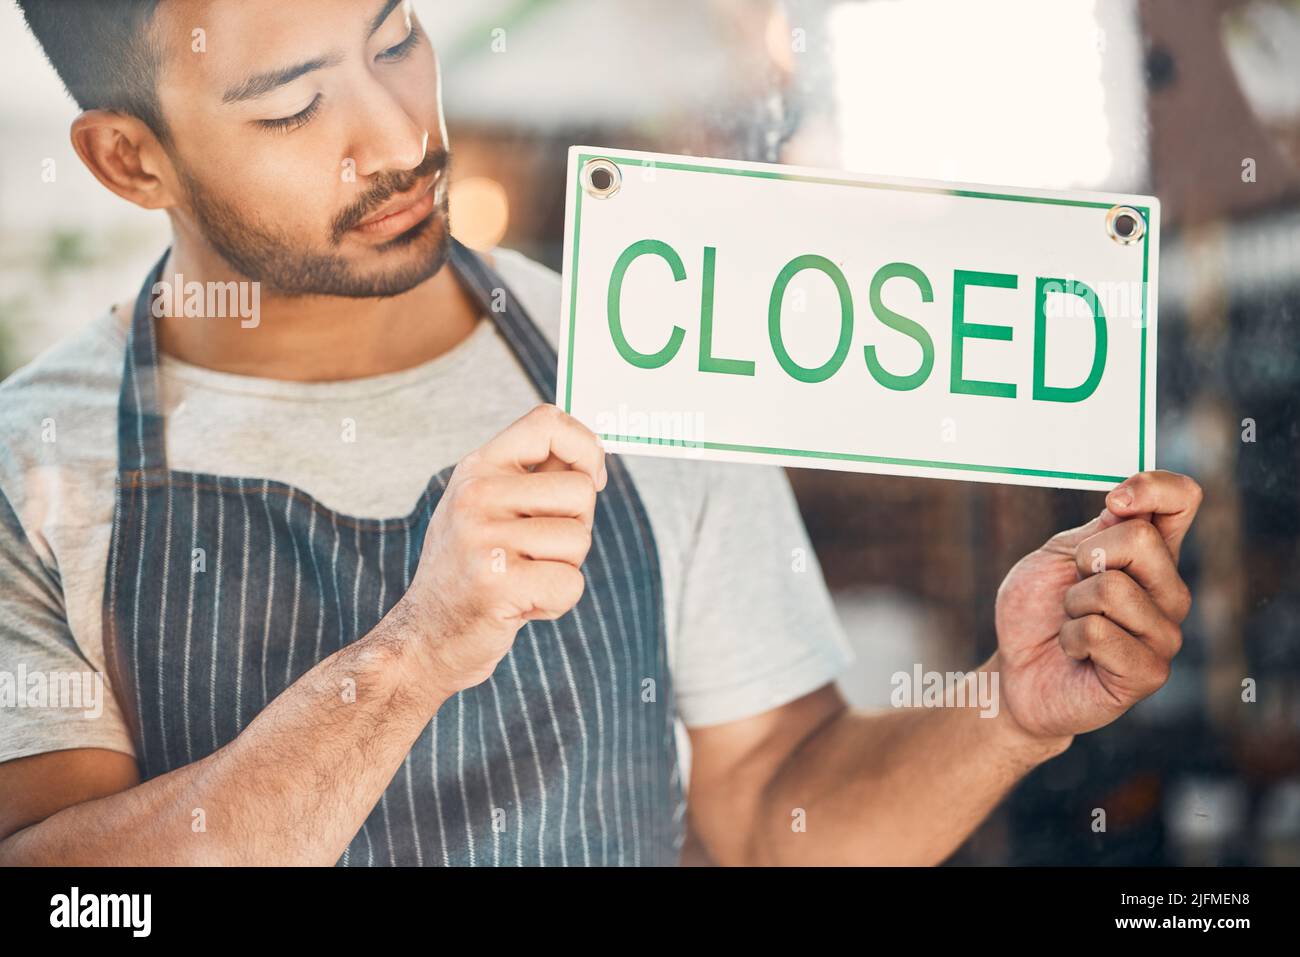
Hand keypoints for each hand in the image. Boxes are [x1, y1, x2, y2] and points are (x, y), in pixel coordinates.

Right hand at [399, 404, 606, 694]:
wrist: (424, 638)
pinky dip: (556, 602)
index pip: (548, 421)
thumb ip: (534, 478)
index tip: (591, 479)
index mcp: (477, 468)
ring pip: (579, 540)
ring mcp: (483, 538)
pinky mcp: (497, 584)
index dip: (586, 447)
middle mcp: (476, 495)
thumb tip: (595, 455)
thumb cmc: (471, 570)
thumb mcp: (487, 508)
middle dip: (576, 528)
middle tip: (534, 554)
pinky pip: (571, 584)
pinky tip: (520, 605)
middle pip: (581, 490)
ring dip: (563, 569)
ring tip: (521, 579)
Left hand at [994, 470, 1202, 743]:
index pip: (1183, 500)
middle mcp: (1169, 592)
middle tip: (1071, 587)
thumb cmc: (1036, 612)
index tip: (1113, 502)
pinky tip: (1076, 652)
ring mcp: (1164, 634)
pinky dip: (1071, 637)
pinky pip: (1100, 632)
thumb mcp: (1056, 558)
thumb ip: (1096, 531)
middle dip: (1084, 557)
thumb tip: (1129, 505)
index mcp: (1152, 555)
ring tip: (1072, 624)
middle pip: (1141, 540)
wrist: (1016, 672)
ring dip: (1072, 604)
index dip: (1154, 487)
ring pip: (1113, 588)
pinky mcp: (1149, 672)